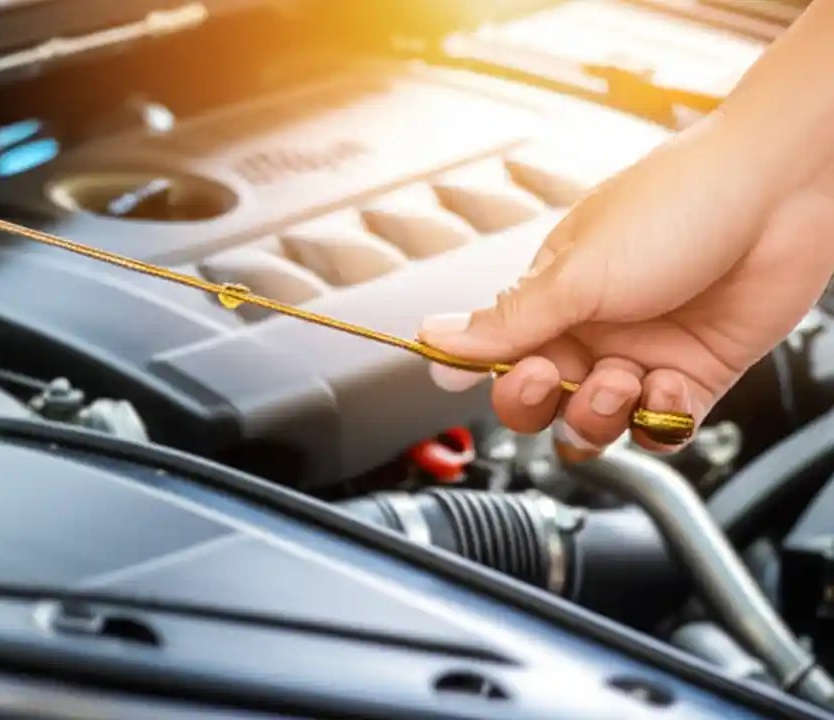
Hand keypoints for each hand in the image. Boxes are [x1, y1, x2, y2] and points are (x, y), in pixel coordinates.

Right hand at [419, 115, 833, 453]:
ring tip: (627, 379)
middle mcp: (593, 329)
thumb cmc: (677, 206)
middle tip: (564, 379)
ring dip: (603, 414)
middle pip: (542, 403)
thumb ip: (504, 323)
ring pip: (597, 423)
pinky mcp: (696, 374)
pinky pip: (661, 426)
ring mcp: (644, 353)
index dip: (505, 381)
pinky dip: (660, 419)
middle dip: (547, 404)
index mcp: (552, 298)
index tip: (522, 370)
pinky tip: (670, 385)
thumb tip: (432, 341)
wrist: (781, 190)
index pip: (502, 362)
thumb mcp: (576, 272)